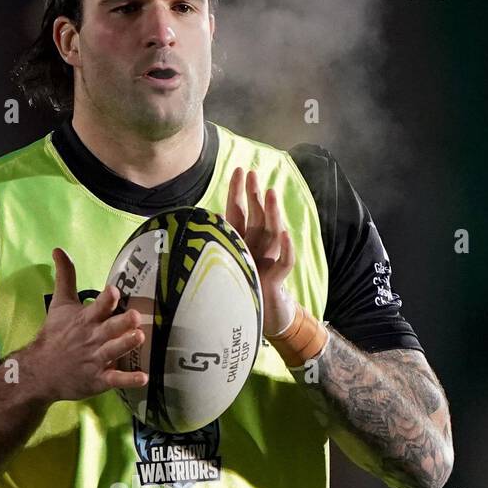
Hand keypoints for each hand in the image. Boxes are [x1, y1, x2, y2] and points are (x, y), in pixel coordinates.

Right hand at [21, 249, 148, 403]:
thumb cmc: (54, 335)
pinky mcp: (97, 379)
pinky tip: (143, 377)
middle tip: (136, 316)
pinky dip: (128, 379)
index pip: (98, 306)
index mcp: (85, 319)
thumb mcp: (59, 304)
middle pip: (110, 328)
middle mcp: (92, 338)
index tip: (114, 290)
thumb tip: (58, 248)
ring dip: (126, 345)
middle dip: (123, 322)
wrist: (40, 371)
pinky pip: (115, 379)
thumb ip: (66, 276)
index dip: (106, 299)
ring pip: (114, 351)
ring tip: (139, 338)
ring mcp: (95, 360)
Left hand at [226, 167, 296, 338]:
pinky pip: (285, 262)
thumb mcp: (220, 265)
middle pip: (258, 216)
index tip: (238, 170)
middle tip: (254, 175)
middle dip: (256, 195)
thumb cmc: (235, 289)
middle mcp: (257, 246)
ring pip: (273, 233)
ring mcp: (269, 260)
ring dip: (272, 213)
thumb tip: (201, 223)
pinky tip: (286, 234)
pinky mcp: (278, 278)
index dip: (239, 192)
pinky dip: (286, 249)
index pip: (240, 211)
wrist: (256, 317)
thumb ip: (214, 245)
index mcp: (242, 241)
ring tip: (270, 194)